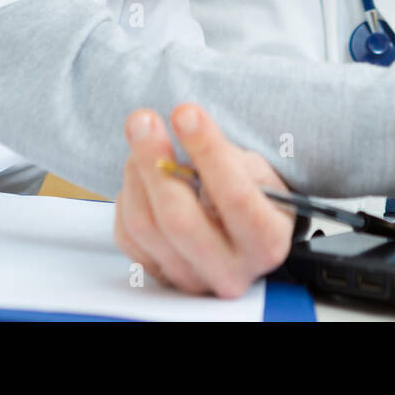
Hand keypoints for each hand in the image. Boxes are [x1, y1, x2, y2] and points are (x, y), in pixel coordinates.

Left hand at [112, 103, 297, 298]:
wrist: (243, 231)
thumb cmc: (253, 194)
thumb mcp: (260, 172)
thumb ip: (228, 158)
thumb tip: (187, 131)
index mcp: (266, 241)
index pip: (235, 197)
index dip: (207, 151)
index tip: (186, 114)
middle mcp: (231, 271)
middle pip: (179, 220)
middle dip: (155, 162)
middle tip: (143, 120)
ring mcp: (192, 280)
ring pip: (145, 227)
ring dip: (136, 174)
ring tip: (143, 139)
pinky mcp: (159, 277)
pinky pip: (128, 236)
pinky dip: (127, 197)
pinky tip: (140, 174)